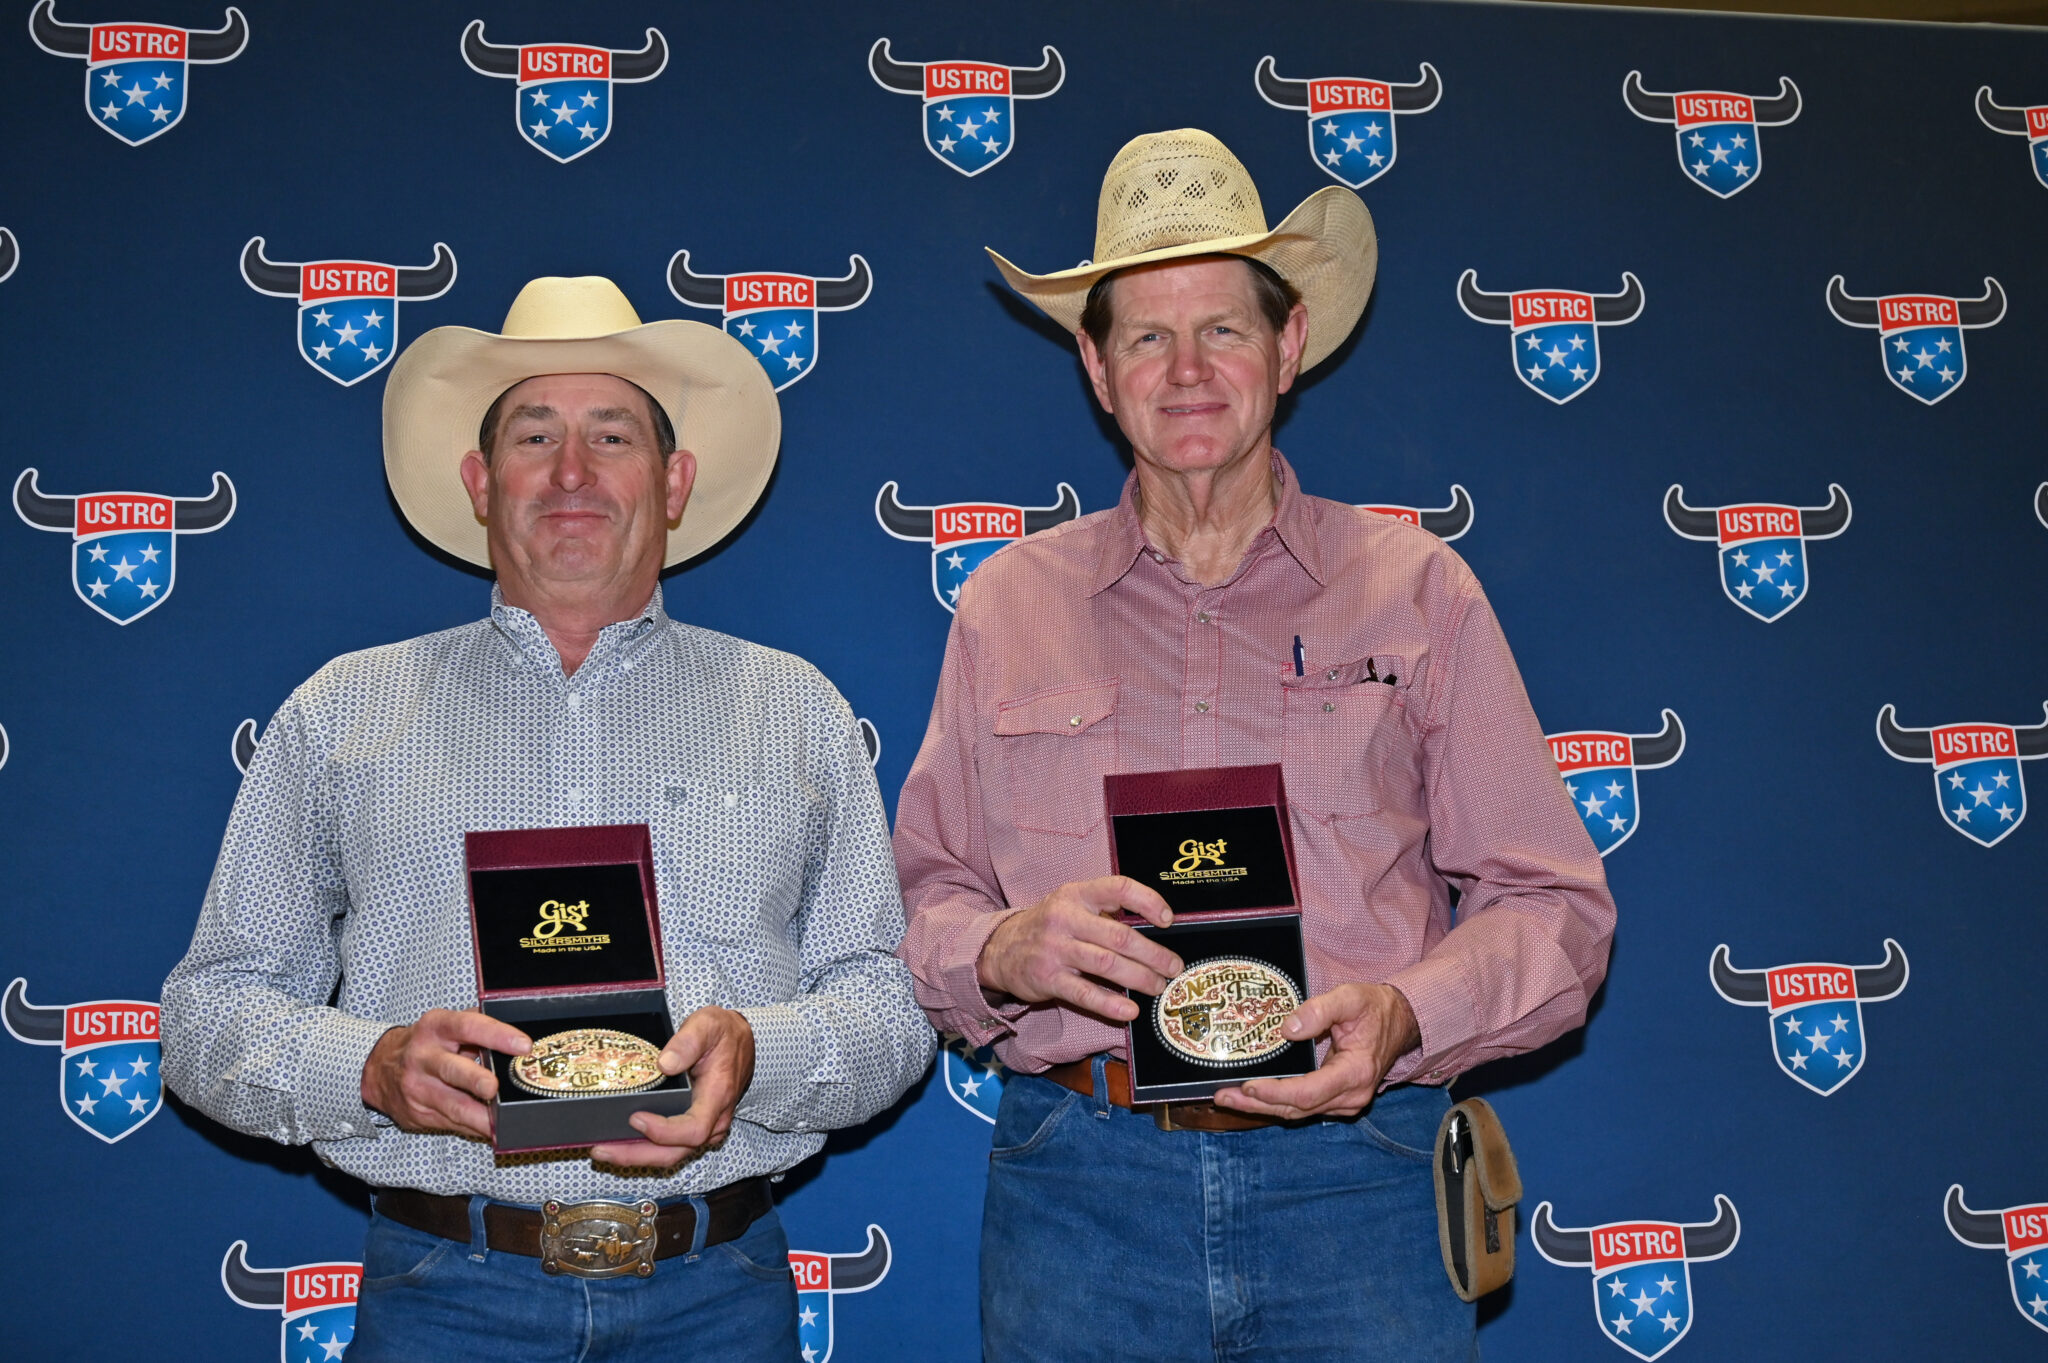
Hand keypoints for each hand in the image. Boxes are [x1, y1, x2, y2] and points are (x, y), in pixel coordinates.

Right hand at [360, 1009, 531, 1142]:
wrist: (379, 1068)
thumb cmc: (426, 1043)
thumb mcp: (445, 1024)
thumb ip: (478, 1025)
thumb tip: (517, 1036)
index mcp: (437, 1027)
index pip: (468, 1026)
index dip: (497, 1035)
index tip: (523, 1045)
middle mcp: (424, 1056)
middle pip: (452, 1069)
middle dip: (475, 1080)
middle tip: (494, 1088)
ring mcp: (418, 1087)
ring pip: (452, 1105)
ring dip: (479, 1117)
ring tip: (502, 1123)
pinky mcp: (417, 1113)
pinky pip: (451, 1122)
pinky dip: (473, 1127)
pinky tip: (491, 1129)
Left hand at [589, 1007, 754, 1169]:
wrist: (744, 1042)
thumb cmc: (725, 1034)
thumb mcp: (709, 1025)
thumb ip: (689, 1041)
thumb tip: (664, 1063)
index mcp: (717, 1096)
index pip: (693, 1128)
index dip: (663, 1131)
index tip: (636, 1118)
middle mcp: (713, 1119)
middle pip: (677, 1152)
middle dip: (637, 1155)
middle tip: (602, 1150)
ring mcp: (705, 1127)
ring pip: (672, 1154)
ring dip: (637, 1156)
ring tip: (602, 1151)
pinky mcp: (695, 1127)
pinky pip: (672, 1147)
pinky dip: (645, 1150)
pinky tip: (621, 1145)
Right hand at [976, 876, 1182, 1023]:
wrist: (1000, 949)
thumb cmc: (1048, 926)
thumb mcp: (1071, 904)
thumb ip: (1105, 910)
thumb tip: (1153, 926)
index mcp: (1077, 894)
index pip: (1119, 888)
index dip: (1148, 902)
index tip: (1168, 920)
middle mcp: (1065, 918)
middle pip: (1119, 936)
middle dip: (1153, 954)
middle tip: (1173, 967)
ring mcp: (1055, 949)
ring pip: (1107, 964)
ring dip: (1139, 978)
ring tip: (1158, 986)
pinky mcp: (1048, 979)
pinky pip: (1085, 993)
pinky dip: (1110, 1004)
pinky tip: (1129, 1010)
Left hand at [1212, 983, 1420, 1119]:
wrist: (1399, 1021)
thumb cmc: (1374, 1008)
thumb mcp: (1350, 997)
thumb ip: (1320, 1010)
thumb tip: (1288, 1028)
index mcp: (1356, 1073)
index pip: (1308, 1092)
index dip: (1276, 1092)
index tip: (1248, 1085)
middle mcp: (1351, 1096)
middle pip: (1297, 1109)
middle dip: (1257, 1104)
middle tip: (1222, 1096)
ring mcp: (1344, 1102)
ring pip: (1298, 1112)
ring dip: (1262, 1106)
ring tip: (1227, 1097)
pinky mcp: (1336, 1100)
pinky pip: (1302, 1106)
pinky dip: (1276, 1102)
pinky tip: (1252, 1095)